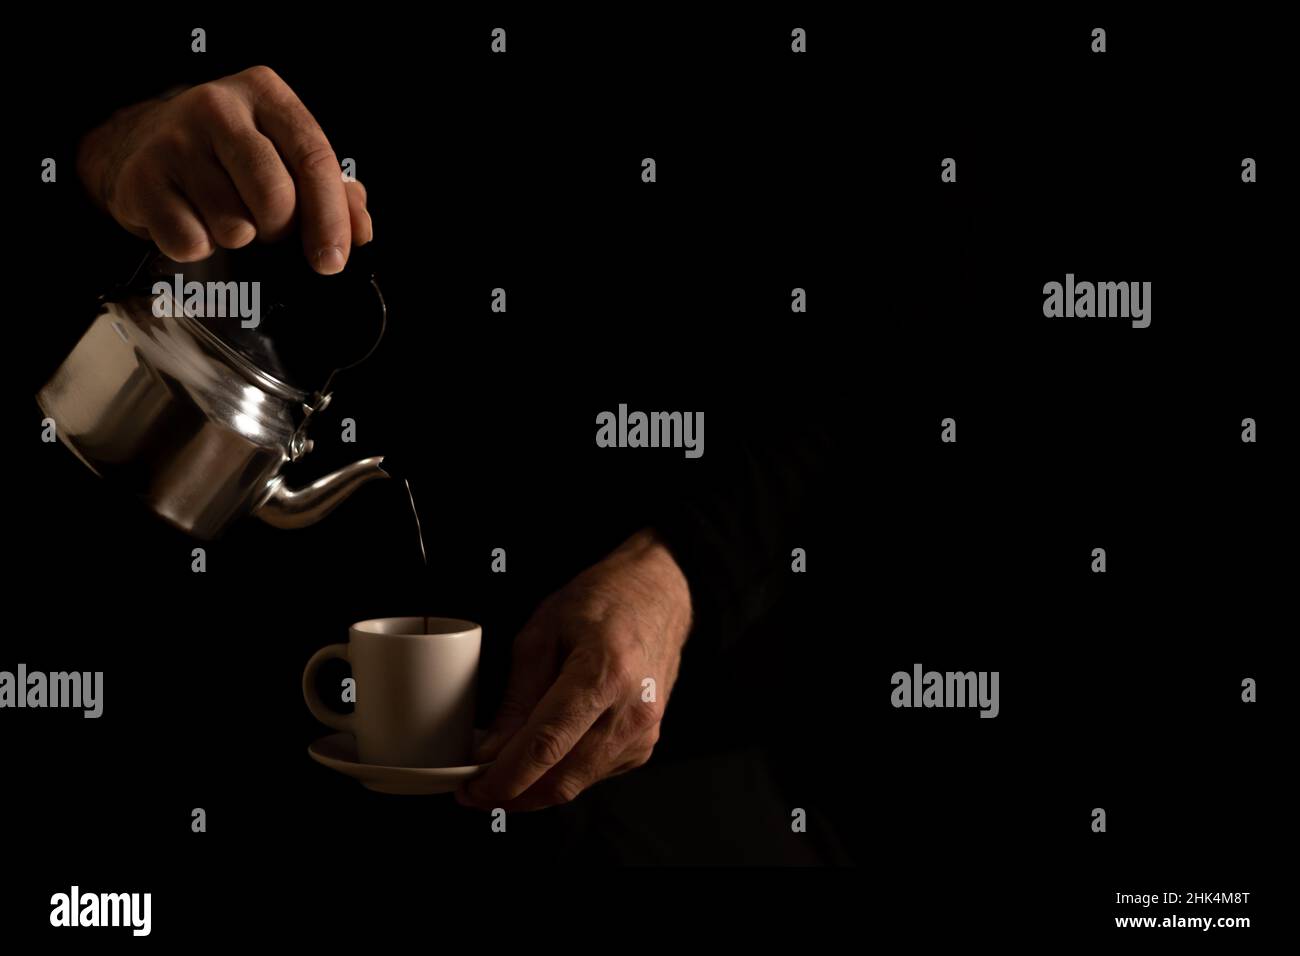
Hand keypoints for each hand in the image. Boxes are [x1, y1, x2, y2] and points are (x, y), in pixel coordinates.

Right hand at [76, 66, 371, 273]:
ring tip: (225, 215)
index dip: (330, 218)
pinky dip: (199, 248)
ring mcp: (174, 140)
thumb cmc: (231, 155)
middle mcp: (217, 106)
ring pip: (233, 225)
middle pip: (275, 196)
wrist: (144, 144)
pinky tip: (192, 221)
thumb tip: (360, 233)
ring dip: (239, 238)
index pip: (314, 158)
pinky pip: (190, 242)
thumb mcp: (286, 155)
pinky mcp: (141, 177)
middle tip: (269, 227)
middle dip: (280, 229)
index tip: (333, 260)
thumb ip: (334, 190)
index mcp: (265, 94)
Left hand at [457, 529, 691, 811]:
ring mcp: (643, 732)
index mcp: (604, 674)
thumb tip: (491, 750)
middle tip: (474, 786)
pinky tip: (543, 755)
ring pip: (575, 786)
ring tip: (502, 767)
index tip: (471, 787)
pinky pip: (592, 775)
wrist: (657, 596)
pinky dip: (560, 774)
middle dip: (511, 793)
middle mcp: (631, 711)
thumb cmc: (602, 601)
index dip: (503, 777)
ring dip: (533, 789)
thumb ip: (517, 697)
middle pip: (561, 779)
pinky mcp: (644, 745)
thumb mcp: (542, 633)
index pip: (546, 746)